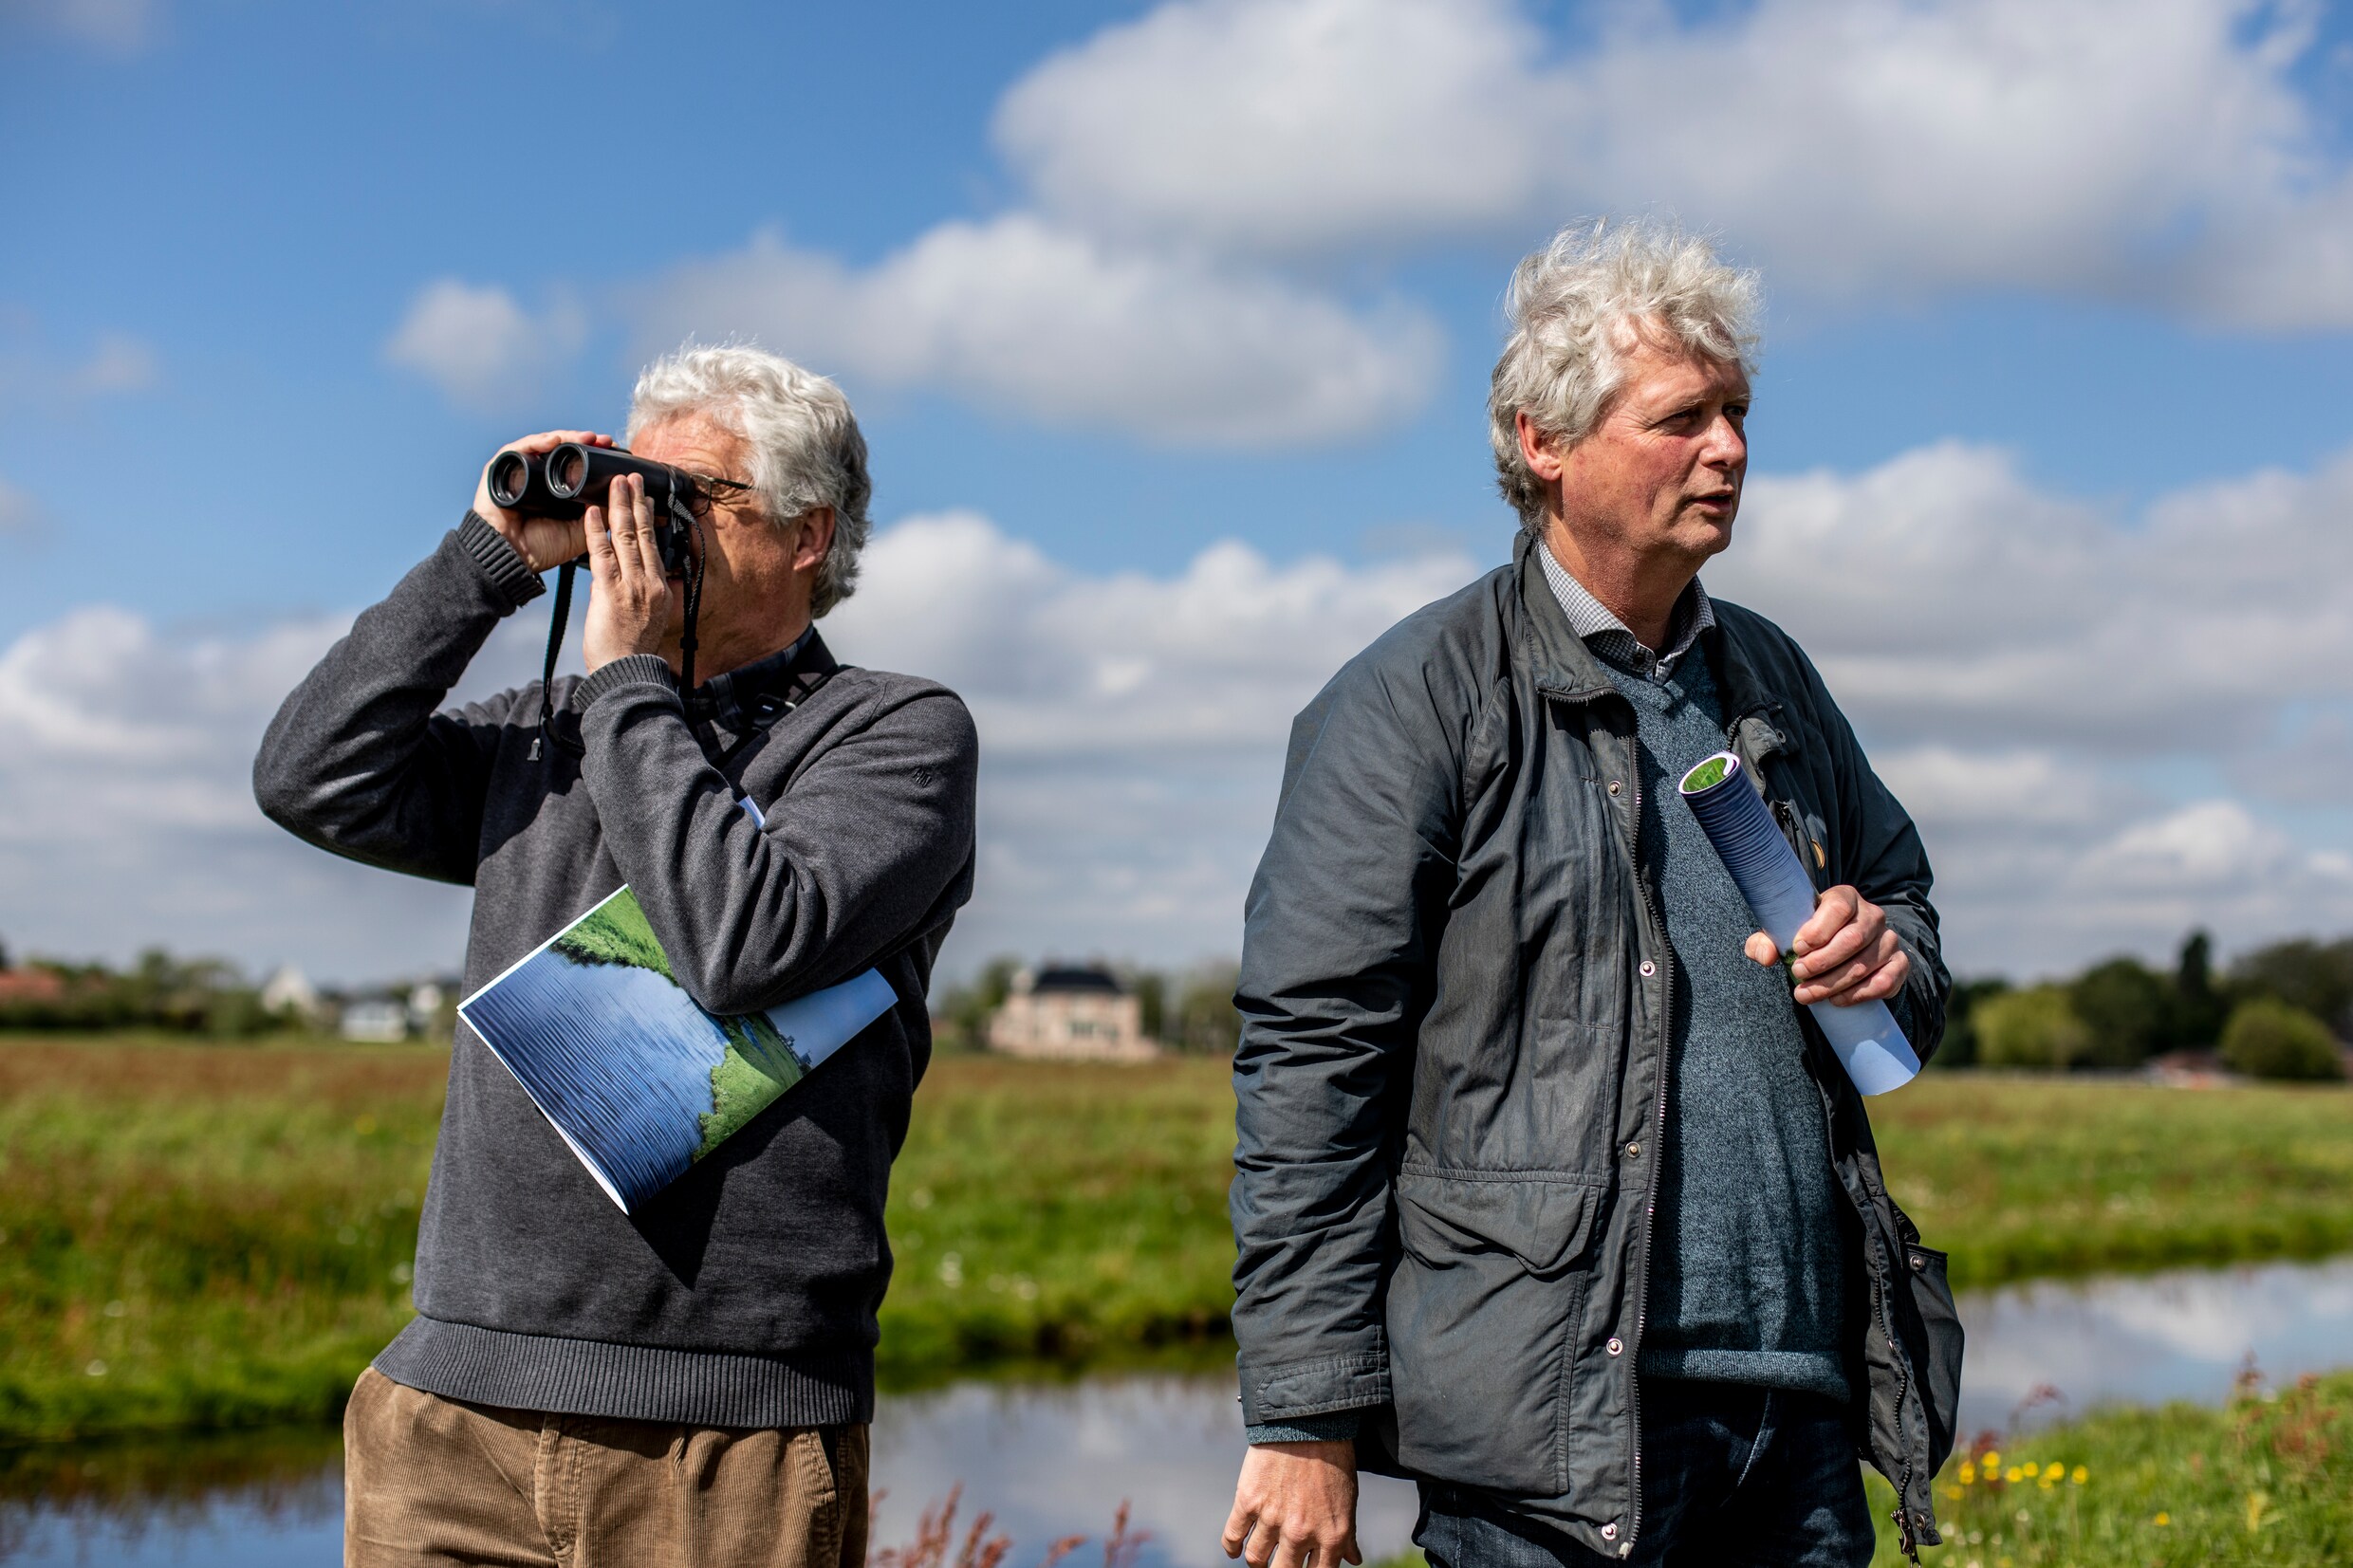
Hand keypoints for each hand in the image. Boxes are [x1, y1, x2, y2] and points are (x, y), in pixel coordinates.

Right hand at [473, 429, 614, 571]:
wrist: (511, 557)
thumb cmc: (543, 547)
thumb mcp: (582, 531)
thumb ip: (601, 516)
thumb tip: (625, 495)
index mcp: (558, 487)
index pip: (578, 462)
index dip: (597, 455)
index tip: (617, 451)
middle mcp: (539, 475)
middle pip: (564, 449)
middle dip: (586, 442)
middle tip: (605, 441)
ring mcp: (520, 470)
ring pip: (544, 445)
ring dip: (567, 438)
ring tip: (587, 438)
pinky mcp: (499, 468)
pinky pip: (518, 449)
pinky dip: (537, 442)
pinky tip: (554, 441)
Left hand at [581, 474, 672, 671]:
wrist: (625, 674)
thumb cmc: (630, 652)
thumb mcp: (645, 619)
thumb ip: (634, 592)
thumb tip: (620, 575)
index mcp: (660, 589)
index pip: (655, 545)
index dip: (649, 518)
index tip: (644, 498)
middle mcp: (650, 583)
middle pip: (644, 535)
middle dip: (636, 503)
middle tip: (631, 477)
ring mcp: (632, 587)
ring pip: (627, 538)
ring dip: (620, 507)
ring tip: (616, 483)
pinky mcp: (611, 593)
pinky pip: (603, 554)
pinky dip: (597, 531)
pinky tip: (593, 512)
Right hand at [1223, 1441, 1360, 1567]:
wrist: (1308, 1420)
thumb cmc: (1333, 1459)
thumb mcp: (1348, 1499)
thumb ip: (1347, 1534)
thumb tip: (1353, 1560)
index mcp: (1331, 1536)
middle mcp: (1301, 1533)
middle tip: (1278, 1564)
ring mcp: (1272, 1519)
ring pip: (1256, 1559)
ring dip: (1257, 1561)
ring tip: (1259, 1556)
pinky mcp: (1248, 1501)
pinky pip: (1233, 1537)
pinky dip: (1232, 1547)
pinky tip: (1235, 1548)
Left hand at [1744, 885, 1908, 1006]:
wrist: (1842, 954)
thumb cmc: (1807, 940)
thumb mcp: (1782, 936)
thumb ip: (1764, 942)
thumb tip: (1766, 956)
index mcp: (1845, 898)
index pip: (1838, 907)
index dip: (1817, 930)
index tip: (1797, 948)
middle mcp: (1872, 915)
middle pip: (1852, 939)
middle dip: (1821, 962)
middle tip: (1798, 975)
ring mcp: (1889, 940)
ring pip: (1865, 964)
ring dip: (1833, 983)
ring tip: (1807, 994)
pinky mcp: (1898, 964)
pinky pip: (1885, 982)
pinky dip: (1858, 995)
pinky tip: (1837, 1000)